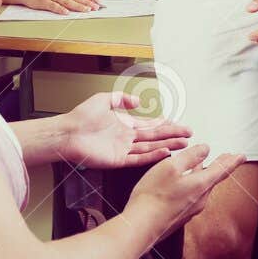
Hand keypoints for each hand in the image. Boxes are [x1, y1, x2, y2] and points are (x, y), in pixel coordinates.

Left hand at [60, 92, 192, 168]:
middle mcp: (127, 138)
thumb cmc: (81, 117)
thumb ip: (122, 98)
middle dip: (173, 135)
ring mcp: (124, 150)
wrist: (67, 132)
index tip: (180, 125)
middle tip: (190, 135)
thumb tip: (138, 102)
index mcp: (125, 125)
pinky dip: (152, 156)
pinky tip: (165, 153)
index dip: (166, 125)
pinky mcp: (118, 160)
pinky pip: (139, 159)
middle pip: (155, 137)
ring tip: (184, 144)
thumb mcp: (103, 99)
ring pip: (151, 148)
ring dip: (168, 145)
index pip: (150, 125)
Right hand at [125, 143, 244, 235]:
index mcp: (201, 185)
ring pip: (201, 187)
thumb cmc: (153, 196)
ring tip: (203, 166)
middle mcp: (200, 199)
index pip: (222, 169)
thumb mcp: (171, 166)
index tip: (241, 156)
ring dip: (203, 175)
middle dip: (219, 167)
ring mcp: (191, 209)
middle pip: (213, 178)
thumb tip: (205, 149)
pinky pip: (191, 196)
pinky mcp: (180, 215)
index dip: (232, 161)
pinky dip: (191, 185)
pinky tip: (183, 183)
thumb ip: (190, 156)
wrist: (141, 226)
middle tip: (227, 158)